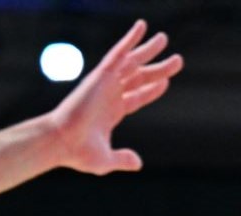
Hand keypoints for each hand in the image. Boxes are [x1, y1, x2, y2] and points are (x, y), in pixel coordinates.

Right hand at [47, 20, 183, 174]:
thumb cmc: (79, 153)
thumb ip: (122, 159)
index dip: (152, 89)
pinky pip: (118, 53)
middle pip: (139, 77)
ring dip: (148, 50)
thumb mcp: (106, 159)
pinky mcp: (101, 75)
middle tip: (178, 60)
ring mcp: (106, 83)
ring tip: (164, 38)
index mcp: (112, 112)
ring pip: (132, 62)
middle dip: (158, 69)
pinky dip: (129, 39)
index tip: (165, 82)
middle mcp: (110, 94)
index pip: (137, 96)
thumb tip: (138, 164)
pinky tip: (142, 26)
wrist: (63, 142)